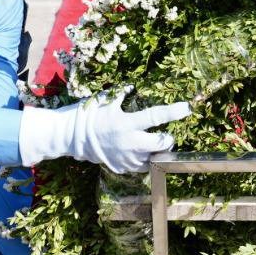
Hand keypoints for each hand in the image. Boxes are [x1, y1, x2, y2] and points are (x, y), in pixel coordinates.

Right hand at [19, 89, 192, 172]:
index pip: (156, 116)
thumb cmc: (87, 115)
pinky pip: (140, 167)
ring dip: (156, 151)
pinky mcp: (120, 167)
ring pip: (153, 159)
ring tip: (153, 143)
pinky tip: (140, 152)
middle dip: (168, 139)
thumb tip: (134, 87)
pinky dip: (144, 160)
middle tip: (167, 135)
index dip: (174, 112)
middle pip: (161, 145)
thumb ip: (123, 95)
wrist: (69, 137)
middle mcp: (128, 143)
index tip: (187, 108)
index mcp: (126, 123)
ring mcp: (125, 158)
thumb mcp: (105, 101)